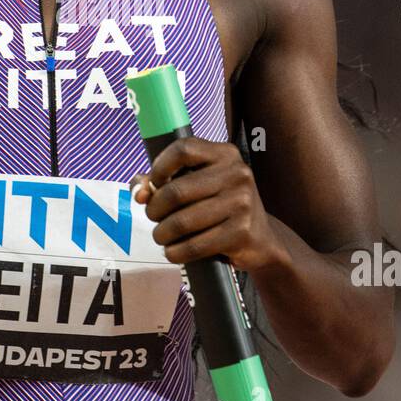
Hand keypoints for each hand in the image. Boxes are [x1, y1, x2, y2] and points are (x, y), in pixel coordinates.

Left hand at [128, 136, 289, 273]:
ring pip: (181, 222)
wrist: (261, 238)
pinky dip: (175, 252)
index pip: (183, 149)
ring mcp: (242, 204)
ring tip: (161, 236)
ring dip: (162, 234)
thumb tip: (139, 192)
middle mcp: (237, 174)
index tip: (153, 184)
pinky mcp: (241, 233)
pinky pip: (194, 245)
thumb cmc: (220, 205)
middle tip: (154, 217)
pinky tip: (173, 251)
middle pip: (176, 191)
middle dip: (155, 209)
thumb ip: (164, 182)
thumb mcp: (199, 184)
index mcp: (225, 154)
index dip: (159, 167)